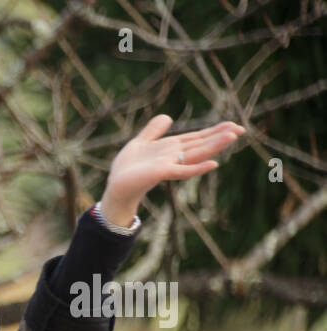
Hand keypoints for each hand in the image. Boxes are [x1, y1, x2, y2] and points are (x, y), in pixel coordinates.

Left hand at [100, 115, 244, 225]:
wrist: (116, 186)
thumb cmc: (127, 168)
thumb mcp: (140, 143)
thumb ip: (153, 130)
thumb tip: (168, 117)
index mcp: (171, 147)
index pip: (196, 137)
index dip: (214, 131)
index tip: (232, 124)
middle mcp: (174, 156)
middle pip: (201, 144)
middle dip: (220, 136)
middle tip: (242, 129)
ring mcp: (170, 165)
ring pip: (197, 154)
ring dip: (215, 146)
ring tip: (233, 137)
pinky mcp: (162, 173)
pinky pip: (183, 170)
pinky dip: (198, 168)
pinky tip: (213, 164)